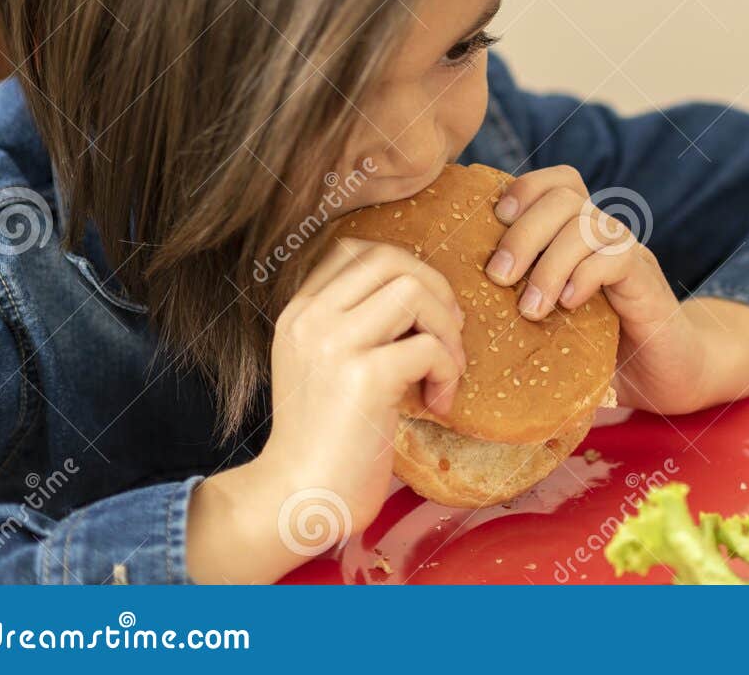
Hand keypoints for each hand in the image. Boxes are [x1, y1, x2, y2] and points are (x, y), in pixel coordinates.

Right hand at [187, 238, 465, 581]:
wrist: (299, 498)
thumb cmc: (328, 438)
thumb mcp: (328, 365)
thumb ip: (356, 323)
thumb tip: (423, 290)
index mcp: (299, 312)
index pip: (355, 249)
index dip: (404, 270)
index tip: (421, 314)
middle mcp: (311, 319)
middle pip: (391, 259)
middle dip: (435, 290)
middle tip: (446, 335)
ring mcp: (334, 343)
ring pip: (414, 290)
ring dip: (446, 329)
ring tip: (444, 370)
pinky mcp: (364, 376)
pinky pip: (430, 346)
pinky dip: (449, 371)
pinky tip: (438, 403)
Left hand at [482, 166, 748, 411]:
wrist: (670, 373)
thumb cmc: (600, 349)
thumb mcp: (554, 315)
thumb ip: (521, 294)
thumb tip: (458, 294)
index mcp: (582, 235)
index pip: (559, 181)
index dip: (525, 188)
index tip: (494, 220)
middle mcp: (607, 235)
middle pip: (565, 198)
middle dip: (524, 233)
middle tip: (499, 278)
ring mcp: (630, 255)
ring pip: (587, 226)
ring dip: (549, 265)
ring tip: (530, 310)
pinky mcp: (648, 283)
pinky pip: (616, 257)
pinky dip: (584, 277)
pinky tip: (569, 306)